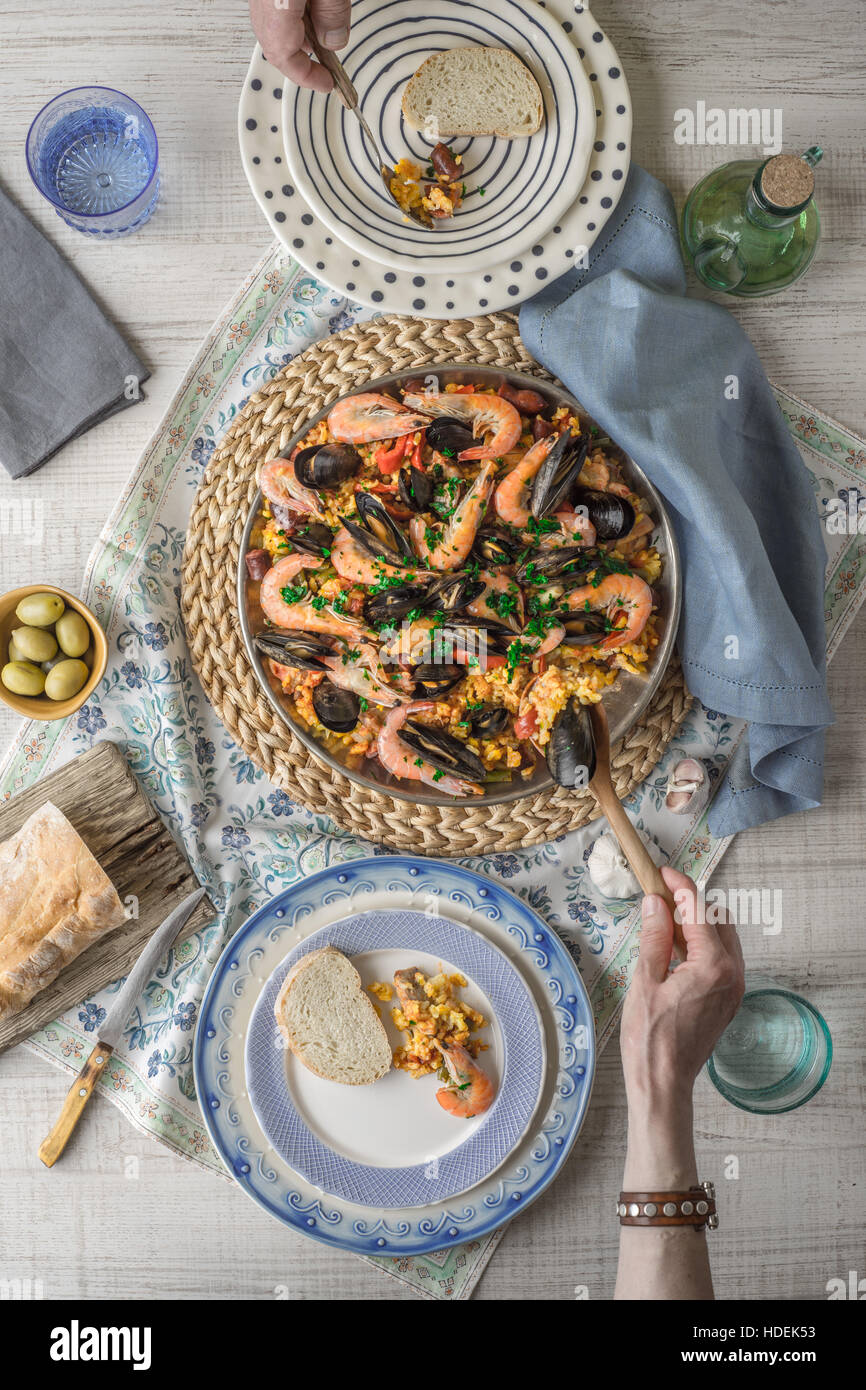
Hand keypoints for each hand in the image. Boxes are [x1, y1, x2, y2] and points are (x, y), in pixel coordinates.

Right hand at [249, 0, 350, 90]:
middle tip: (325, 67)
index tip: (327, 84)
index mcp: (276, 5)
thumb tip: (334, 40)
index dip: (306, 77)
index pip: (283, 56)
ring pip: (271, 25)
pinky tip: (307, 11)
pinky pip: (271, 8)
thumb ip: (332, 13)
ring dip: (295, 36)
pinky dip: (289, 17)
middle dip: (300, 60)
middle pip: (274, 43)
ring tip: (321, 36)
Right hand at [615, 867, 742, 1300]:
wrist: (664, 1084)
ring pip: (721, 936)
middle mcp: (734, 973)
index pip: (699, 909)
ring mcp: (734, 987)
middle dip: (688, 901)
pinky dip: (699, 943)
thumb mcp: (644, 980)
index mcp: (714, 965)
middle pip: (716, 918)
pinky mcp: (728, 998)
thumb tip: (656, 901)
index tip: (659, 872)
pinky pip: (719, 957)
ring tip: (659, 920)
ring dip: (694, 921)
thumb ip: (654, 936)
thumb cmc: (649, 1038)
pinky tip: (671, 947)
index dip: (678, 885)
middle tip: (655, 894)